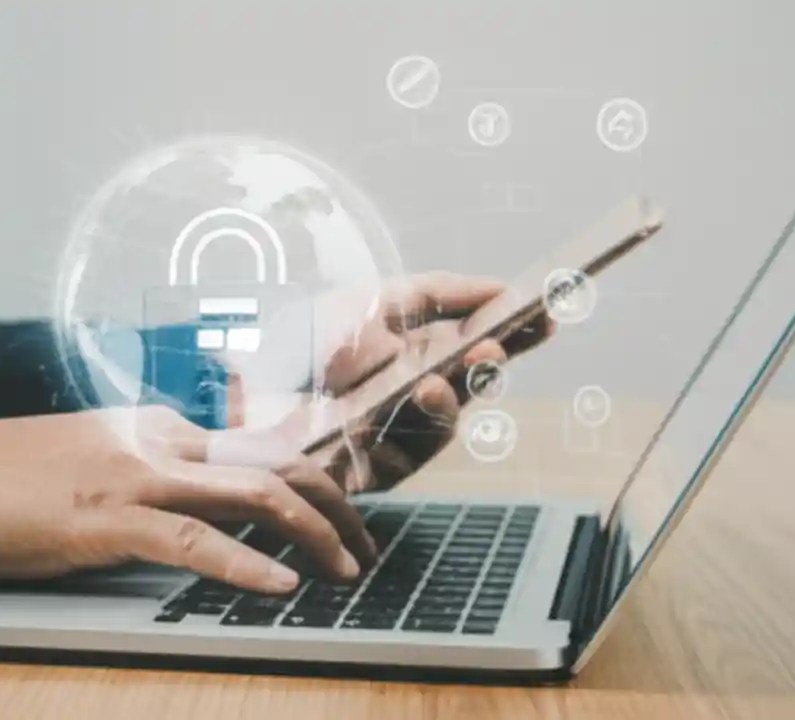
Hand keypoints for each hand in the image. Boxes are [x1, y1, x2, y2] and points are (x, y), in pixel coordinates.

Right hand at [0, 406, 376, 592]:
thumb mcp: (84, 462)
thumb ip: (141, 474)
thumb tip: (191, 507)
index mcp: (154, 426)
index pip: (257, 443)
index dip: (313, 477)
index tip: (344, 510)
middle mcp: (156, 441)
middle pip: (276, 460)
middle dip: (337, 502)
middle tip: (367, 545)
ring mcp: (131, 476)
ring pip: (252, 493)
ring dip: (314, 531)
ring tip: (348, 568)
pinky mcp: (102, 519)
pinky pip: (192, 540)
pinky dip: (245, 564)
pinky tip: (279, 587)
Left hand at [320, 271, 553, 490]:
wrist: (247, 383)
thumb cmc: (307, 341)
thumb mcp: (375, 300)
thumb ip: (440, 292)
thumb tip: (502, 287)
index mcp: (422, 351)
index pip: (483, 344)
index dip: (518, 333)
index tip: (547, 313)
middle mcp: (417, 394)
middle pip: (472, 386)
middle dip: (488, 366)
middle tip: (491, 347)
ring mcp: (398, 434)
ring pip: (445, 423)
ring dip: (451, 397)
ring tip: (444, 375)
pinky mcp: (375, 469)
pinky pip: (408, 455)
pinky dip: (412, 427)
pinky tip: (411, 398)